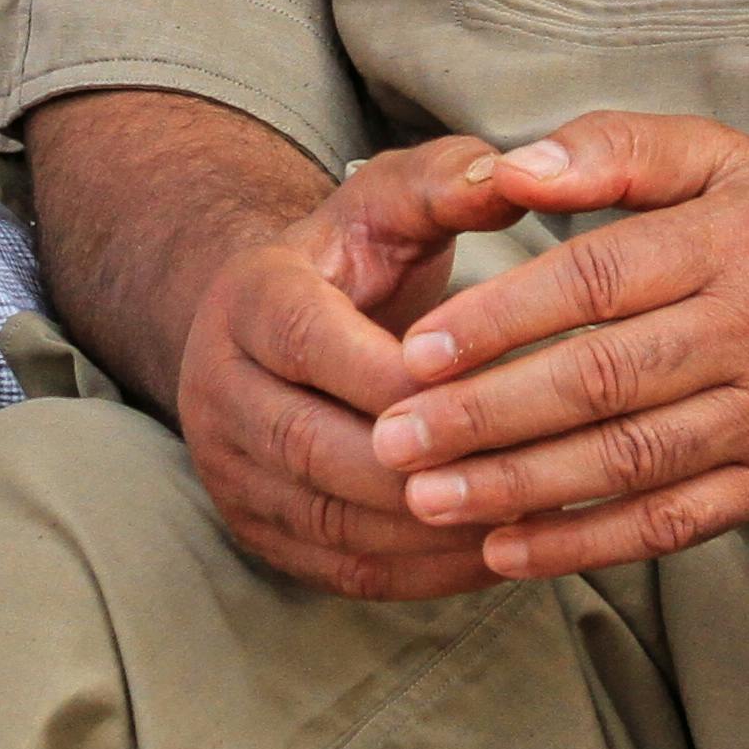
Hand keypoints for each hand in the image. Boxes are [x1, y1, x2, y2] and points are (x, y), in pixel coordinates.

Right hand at [168, 139, 534, 600]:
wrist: (277, 327)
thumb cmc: (357, 261)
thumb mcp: (393, 203)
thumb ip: (449, 182)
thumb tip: (513, 176)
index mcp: (249, 299)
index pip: (313, 345)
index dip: (402, 376)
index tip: (498, 385)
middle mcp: (217, 388)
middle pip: (315, 446)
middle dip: (425, 467)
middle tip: (530, 472)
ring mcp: (229, 468)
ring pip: (331, 521)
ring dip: (433, 530)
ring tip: (531, 519)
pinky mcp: (258, 530)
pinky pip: (343, 571)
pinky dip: (425, 573)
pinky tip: (501, 552)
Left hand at [362, 112, 748, 581]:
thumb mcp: (725, 158)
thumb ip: (614, 150)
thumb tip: (510, 167)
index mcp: (729, 246)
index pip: (596, 283)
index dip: (500, 318)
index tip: (415, 349)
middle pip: (601, 381)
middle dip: (486, 416)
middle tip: (392, 438)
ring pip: (628, 461)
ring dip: (519, 488)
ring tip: (425, 498)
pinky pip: (672, 522)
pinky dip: (585, 544)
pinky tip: (506, 550)